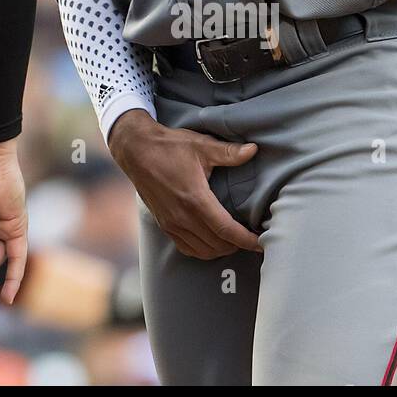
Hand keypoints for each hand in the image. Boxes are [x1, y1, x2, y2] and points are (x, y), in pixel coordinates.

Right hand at [108, 109, 260, 259]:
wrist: (135, 150)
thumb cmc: (169, 146)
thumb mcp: (200, 145)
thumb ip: (228, 152)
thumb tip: (254, 150)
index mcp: (195, 199)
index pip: (227, 230)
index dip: (247, 240)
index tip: (262, 242)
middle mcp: (182, 217)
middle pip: (218, 245)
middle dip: (238, 245)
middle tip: (251, 237)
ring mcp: (171, 223)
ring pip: (204, 251)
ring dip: (221, 249)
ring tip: (234, 239)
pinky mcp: (164, 225)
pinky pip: (188, 248)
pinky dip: (203, 250)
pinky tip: (211, 239)